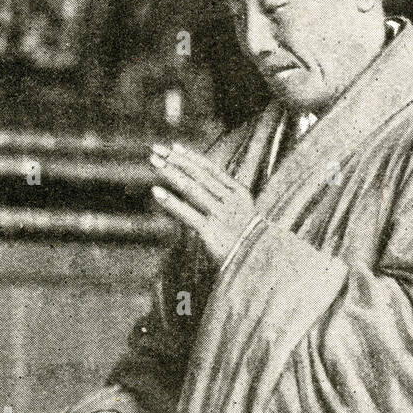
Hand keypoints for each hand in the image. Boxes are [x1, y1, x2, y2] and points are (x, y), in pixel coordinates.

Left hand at [150, 141, 256, 266]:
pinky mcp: (211, 232)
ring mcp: (221, 215)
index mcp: (239, 193)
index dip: (191, 157)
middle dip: (176, 160)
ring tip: (153, 163)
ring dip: (170, 173)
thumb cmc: (246, 243)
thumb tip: (197, 190)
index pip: (211, 169)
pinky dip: (170, 201)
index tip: (174, 147)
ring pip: (192, 189)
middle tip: (156, 149)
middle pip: (198, 175)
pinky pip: (187, 213)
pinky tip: (155, 191)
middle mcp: (231, 200)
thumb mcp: (239, 216)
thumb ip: (221, 201)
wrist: (259, 265)